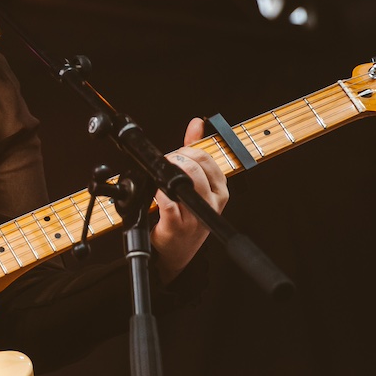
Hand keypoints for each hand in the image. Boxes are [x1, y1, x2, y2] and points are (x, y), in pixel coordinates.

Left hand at [151, 117, 226, 281]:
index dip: (186, 151)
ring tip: (158, 176)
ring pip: (184, 181)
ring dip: (166, 171)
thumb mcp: (198, 183)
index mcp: (220, 190)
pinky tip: (154, 191)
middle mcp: (212, 203)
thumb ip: (195, 151)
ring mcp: (195, 216)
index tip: (175, 155)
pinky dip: (158, 191)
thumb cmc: (187, 215)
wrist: (176, 251)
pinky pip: (167, 201)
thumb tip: (196, 124)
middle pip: (195, 167)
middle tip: (164, 163)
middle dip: (175, 158)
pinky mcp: (177, 226)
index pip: (206, 158)